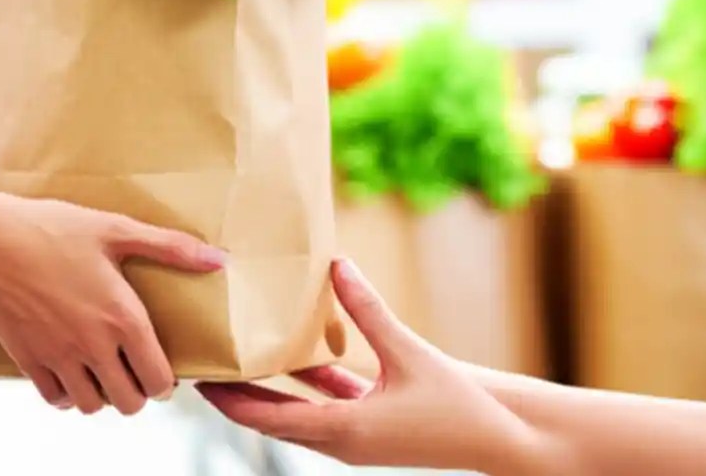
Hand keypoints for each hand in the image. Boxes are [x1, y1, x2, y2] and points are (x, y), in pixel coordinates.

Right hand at [0, 191, 225, 415]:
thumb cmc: (53, 226)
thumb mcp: (114, 228)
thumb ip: (169, 247)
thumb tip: (219, 260)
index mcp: (122, 316)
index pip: (159, 381)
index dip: (165, 382)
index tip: (159, 366)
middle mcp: (93, 344)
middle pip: (129, 403)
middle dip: (136, 392)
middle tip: (132, 370)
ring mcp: (58, 356)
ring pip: (92, 406)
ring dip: (101, 395)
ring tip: (102, 371)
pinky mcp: (27, 359)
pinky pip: (55, 399)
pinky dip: (66, 394)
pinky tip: (70, 371)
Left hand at [198, 259, 541, 473]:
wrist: (506, 438)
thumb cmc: (462, 403)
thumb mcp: (410, 350)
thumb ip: (368, 308)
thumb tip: (337, 264)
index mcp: (344, 431)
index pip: (266, 420)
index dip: (228, 400)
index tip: (198, 378)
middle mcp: (342, 440)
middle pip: (272, 418)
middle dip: (236, 394)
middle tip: (205, 362)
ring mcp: (357, 436)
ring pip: (298, 411)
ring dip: (268, 389)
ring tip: (237, 355)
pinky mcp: (374, 425)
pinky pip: (329, 403)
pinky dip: (308, 383)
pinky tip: (295, 353)